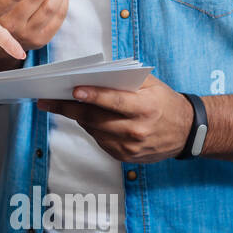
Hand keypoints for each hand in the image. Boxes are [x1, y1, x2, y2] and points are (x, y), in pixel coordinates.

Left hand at [37, 74, 193, 163]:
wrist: (187, 132)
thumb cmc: (164, 101)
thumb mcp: (151, 85)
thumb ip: (124, 79)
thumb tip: (90, 75)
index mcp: (146, 108)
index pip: (115, 102)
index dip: (93, 96)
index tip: (73, 90)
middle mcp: (137, 130)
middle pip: (96, 118)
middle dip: (67, 108)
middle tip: (45, 100)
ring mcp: (130, 147)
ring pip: (93, 130)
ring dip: (75, 116)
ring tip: (58, 104)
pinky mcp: (125, 157)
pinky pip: (99, 140)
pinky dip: (90, 128)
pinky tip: (83, 117)